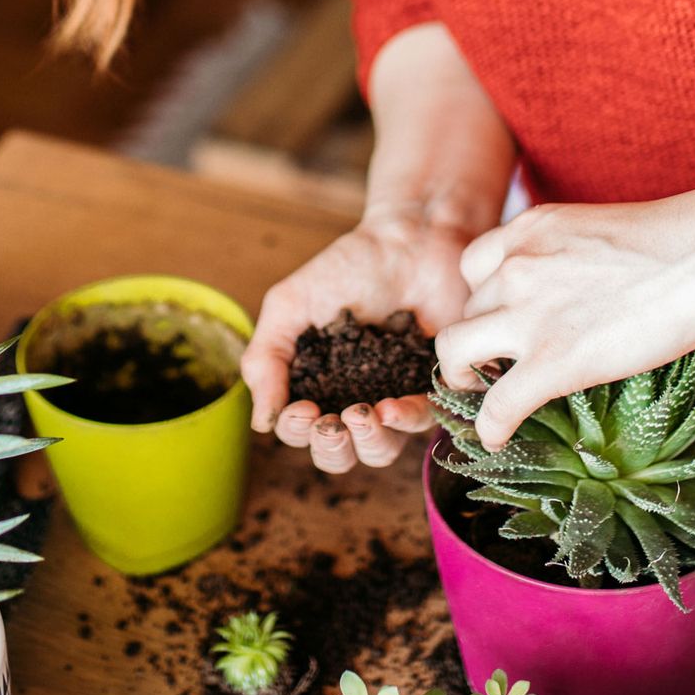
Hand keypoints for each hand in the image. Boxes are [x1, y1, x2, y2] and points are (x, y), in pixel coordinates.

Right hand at [241, 209, 474, 472]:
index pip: (299, 431)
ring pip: (380, 450)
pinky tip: (390, 407)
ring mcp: (393, 395)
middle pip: (339, 455)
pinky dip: (404, 421)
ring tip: (361, 414)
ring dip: (367, 443)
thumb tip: (262, 424)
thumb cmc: (346, 267)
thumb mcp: (289, 305)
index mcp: (315, 384)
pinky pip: (422, 421)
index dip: (296, 430)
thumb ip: (265, 359)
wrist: (408, 239)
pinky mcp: (432, 386)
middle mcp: (352, 397)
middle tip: (329, 423)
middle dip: (331, 449)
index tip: (300, 408)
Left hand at [435, 201, 694, 451]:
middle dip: (475, 339)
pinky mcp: (553, 361)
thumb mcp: (604, 234)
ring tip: (483, 395)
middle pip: (465, 310)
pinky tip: (498, 439)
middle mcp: (515, 265)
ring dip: (463, 376)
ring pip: (455, 350)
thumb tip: (588, 295)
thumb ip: (573, 260)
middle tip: (494, 363)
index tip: (501, 321)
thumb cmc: (686, 243)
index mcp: (530, 230)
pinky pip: (497, 405)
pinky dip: (489, 427)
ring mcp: (529, 313)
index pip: (474, 266)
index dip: (483, 299)